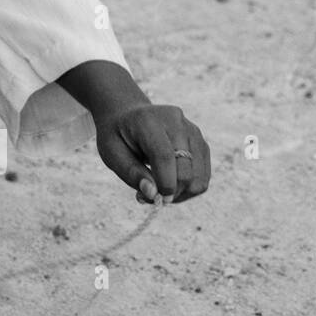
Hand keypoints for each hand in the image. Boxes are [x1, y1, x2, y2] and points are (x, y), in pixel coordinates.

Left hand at [95, 104, 210, 203]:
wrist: (128, 115)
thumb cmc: (117, 137)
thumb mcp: (112, 154)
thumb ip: (132, 174)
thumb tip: (154, 195)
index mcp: (149, 121)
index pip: (164, 155)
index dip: (164, 183)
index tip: (158, 200)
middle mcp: (176, 121)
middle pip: (186, 167)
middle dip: (172, 192)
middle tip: (152, 197)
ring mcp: (192, 131)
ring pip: (199, 176)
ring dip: (182, 193)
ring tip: (160, 191)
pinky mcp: (200, 142)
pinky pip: (203, 176)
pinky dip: (189, 188)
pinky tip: (170, 185)